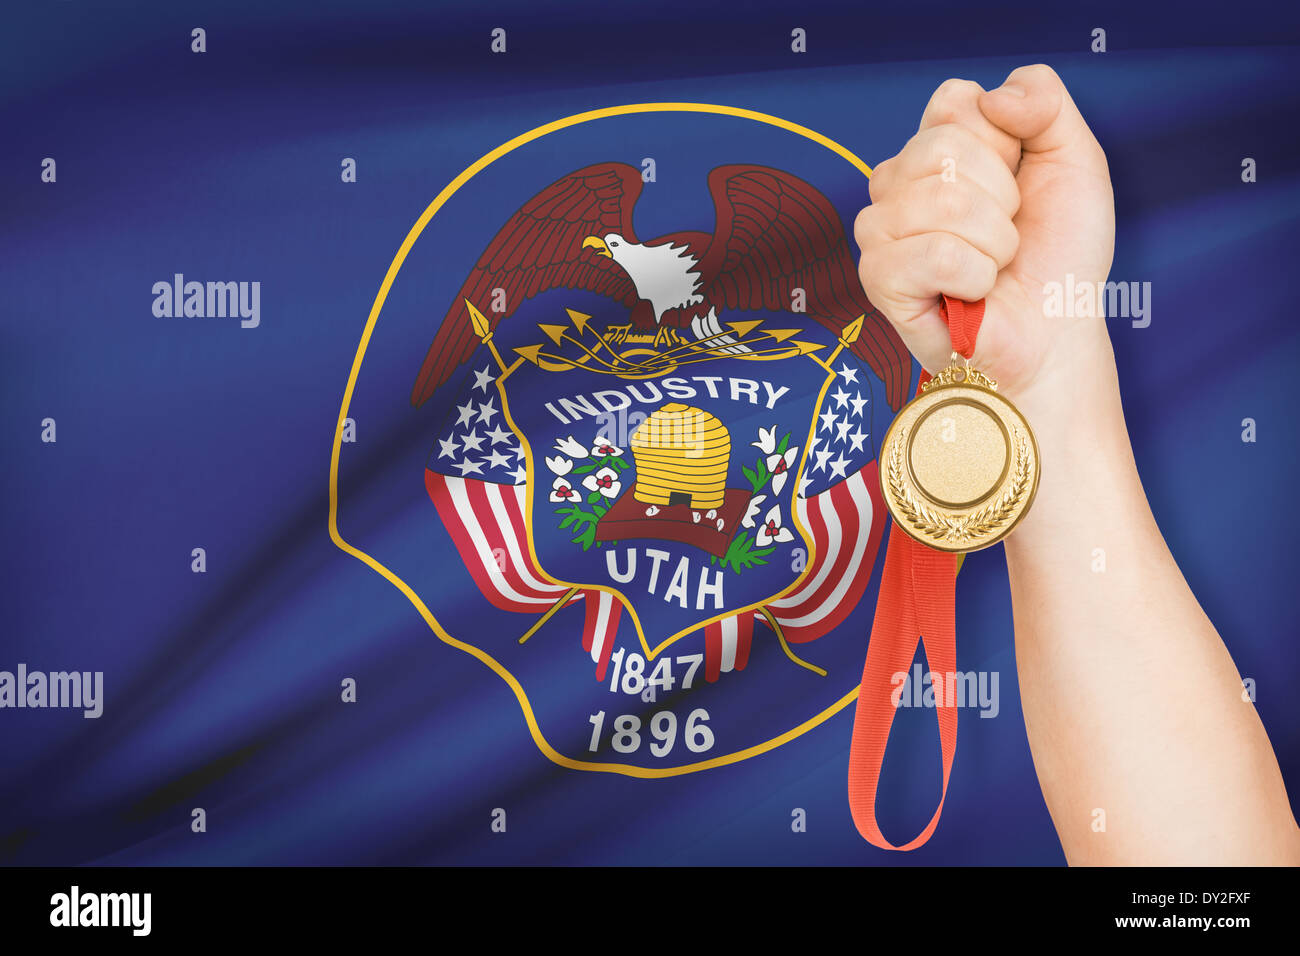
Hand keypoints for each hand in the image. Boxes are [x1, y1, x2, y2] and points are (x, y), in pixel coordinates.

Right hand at [854, 64, 1115, 401]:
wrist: (1056, 333)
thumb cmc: (1059, 255)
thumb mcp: (1075, 160)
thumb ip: (1044, 102)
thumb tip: (991, 98)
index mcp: (936, 149)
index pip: (953, 101)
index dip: (1004, 142)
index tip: (1019, 182)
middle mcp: (897, 184)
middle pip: (942, 147)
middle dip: (1002, 197)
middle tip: (1007, 235)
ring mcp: (880, 231)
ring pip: (941, 201)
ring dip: (994, 242)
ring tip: (993, 267)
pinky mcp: (878, 278)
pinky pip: (934, 253)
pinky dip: (974, 276)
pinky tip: (972, 294)